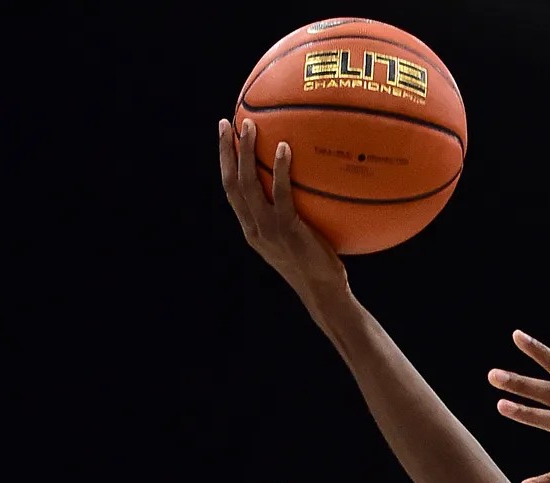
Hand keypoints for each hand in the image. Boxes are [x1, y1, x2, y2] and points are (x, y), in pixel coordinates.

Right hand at [219, 119, 348, 306]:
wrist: (324, 293)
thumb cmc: (318, 267)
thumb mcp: (298, 240)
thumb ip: (292, 216)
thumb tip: (308, 187)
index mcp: (251, 229)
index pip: (231, 191)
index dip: (225, 163)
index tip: (225, 137)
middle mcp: (253, 228)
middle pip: (230, 183)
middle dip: (225, 151)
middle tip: (227, 122)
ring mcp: (268, 230)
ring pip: (247, 185)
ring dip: (246, 153)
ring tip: (250, 125)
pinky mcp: (286, 230)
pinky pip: (281, 194)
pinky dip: (281, 170)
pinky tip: (286, 148)